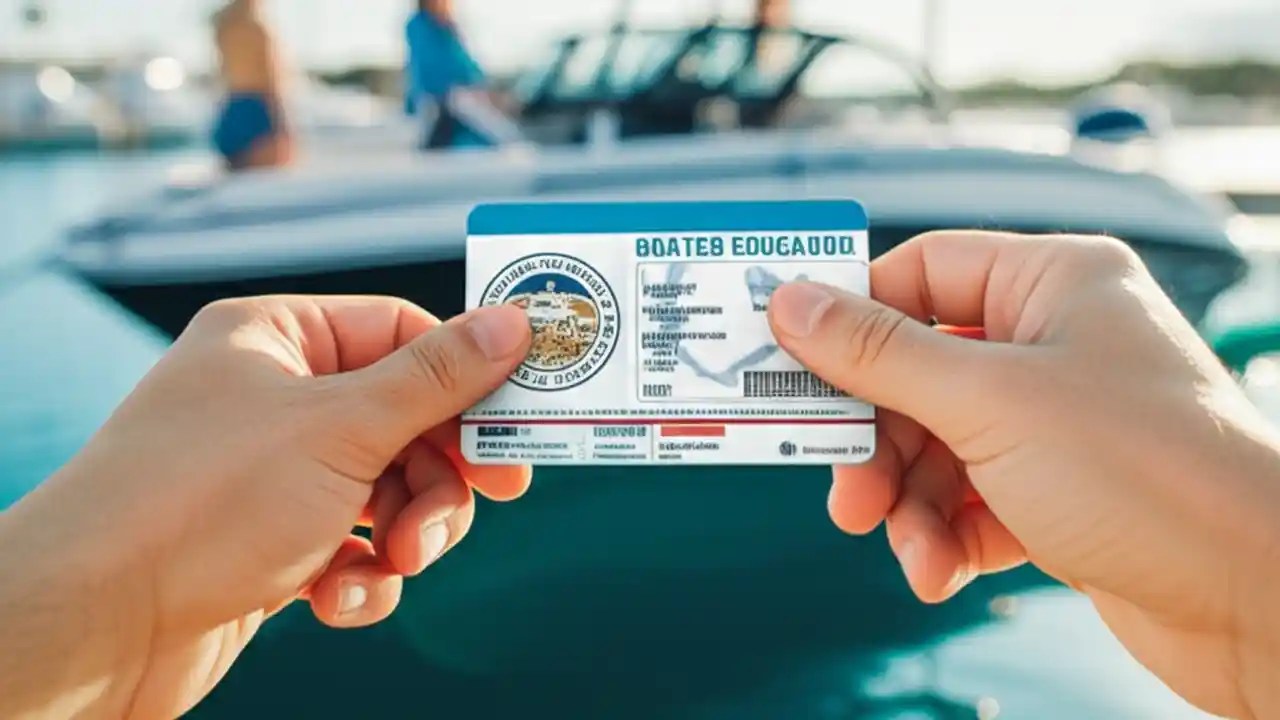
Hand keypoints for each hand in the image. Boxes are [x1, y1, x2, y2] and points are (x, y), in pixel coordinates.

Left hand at [0, 297, 531, 718]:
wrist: (96, 627)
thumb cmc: (204, 501)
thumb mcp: (341, 427)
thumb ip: (437, 378)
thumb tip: (516, 321)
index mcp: (276, 340)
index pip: (401, 333)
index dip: (465, 377)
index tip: (518, 421)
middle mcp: (272, 400)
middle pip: (404, 420)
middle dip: (438, 476)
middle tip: (481, 504)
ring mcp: (270, 475)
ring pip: (385, 491)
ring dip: (406, 533)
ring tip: (393, 563)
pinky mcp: (268, 544)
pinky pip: (348, 546)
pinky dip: (359, 576)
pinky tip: (337, 600)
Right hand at [769, 232, 1279, 718]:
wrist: (1261, 601)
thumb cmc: (1143, 471)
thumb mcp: (988, 402)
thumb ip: (878, 354)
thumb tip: (789, 302)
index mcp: (1053, 282)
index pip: (920, 271)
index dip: (850, 317)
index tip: (789, 362)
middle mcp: (1055, 342)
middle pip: (917, 371)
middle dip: (877, 439)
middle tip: (846, 492)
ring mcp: (1059, 421)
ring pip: (938, 445)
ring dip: (907, 502)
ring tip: (906, 547)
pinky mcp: (1061, 493)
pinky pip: (971, 499)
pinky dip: (946, 535)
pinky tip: (941, 572)